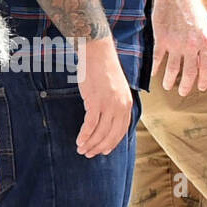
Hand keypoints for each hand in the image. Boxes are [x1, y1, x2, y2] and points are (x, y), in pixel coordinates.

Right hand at [76, 37, 132, 157]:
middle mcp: (120, 107)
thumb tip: (109, 120)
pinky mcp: (95, 102)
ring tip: (81, 149)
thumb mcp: (117, 88)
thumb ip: (116, 104)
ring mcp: (108, 105)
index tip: (103, 151)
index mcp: (127, 104)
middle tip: (89, 154)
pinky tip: (79, 140)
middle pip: (110, 135)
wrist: (98, 52)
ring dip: (89, 144)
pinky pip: (89, 125)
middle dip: (99, 148)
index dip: (111, 143)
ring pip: (99, 132)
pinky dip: (84, 135)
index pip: (121, 131)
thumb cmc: (104, 69)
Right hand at [152, 0, 206, 94]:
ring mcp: (175, 44)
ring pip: (173, 69)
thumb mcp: (204, 23)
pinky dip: (155, 68)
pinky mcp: (161, 39)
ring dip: (170, 80)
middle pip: (189, 73)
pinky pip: (158, 59)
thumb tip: (201, 56)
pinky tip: (154, 73)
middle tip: (183, 92)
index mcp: (205, 41)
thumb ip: (203, 41)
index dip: (204, 80)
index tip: (201, 87)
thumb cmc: (191, 4)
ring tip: (167, 86)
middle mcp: (191, 45)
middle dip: (186, 85)